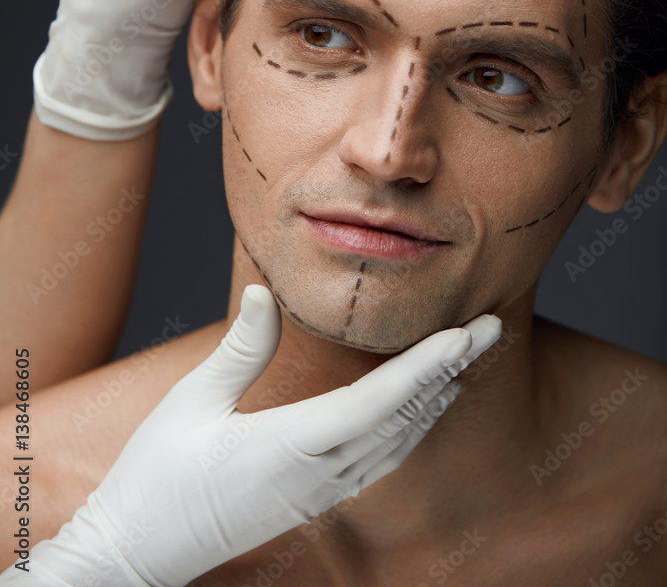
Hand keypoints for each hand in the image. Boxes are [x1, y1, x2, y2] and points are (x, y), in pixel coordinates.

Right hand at [13, 287, 501, 586]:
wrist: (138, 555)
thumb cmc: (155, 477)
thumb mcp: (189, 404)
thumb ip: (239, 350)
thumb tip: (263, 291)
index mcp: (288, 449)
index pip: (377, 403)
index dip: (424, 367)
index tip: (464, 336)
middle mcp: (317, 475)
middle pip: (403, 418)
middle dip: (449, 371)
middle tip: (489, 329)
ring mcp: (318, 493)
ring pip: (398, 442)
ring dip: (436, 397)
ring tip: (465, 358)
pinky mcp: (312, 499)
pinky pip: (380, 460)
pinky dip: (411, 426)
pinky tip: (420, 408)